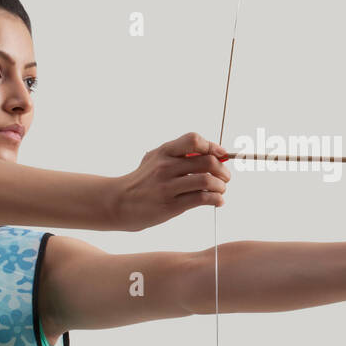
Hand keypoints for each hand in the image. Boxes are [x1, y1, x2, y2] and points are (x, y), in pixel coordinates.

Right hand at [109, 132, 231, 230]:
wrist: (119, 202)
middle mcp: (166, 166)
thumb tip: (210, 151)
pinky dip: (216, 199)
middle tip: (226, 177)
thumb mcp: (154, 159)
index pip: (194, 140)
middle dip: (223, 170)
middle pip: (207, 161)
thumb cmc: (141, 180)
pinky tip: (218, 201)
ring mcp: (168, 186)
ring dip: (221, 186)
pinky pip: (201, 199)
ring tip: (221, 190)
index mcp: (164, 152)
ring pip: (207, 180)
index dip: (213, 146)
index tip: (221, 155)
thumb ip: (178, 153)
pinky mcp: (170, 205)